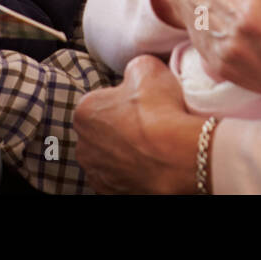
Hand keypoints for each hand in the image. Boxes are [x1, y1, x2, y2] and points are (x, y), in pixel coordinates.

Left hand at [74, 55, 206, 193]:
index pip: (102, 100)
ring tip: (153, 145)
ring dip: (126, 151)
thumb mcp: (146, 66)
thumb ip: (132, 68)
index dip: (125, 99)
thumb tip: (135, 74)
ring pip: (111, 156)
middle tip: (149, 122)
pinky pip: (122, 177)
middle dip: (121, 127)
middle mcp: (83, 145)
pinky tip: (152, 163)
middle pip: (103, 130)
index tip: (142, 101)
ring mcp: (97, 173)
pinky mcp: (112, 193)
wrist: (177, 156)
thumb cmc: (160, 110)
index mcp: (85, 111)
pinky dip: (134, 171)